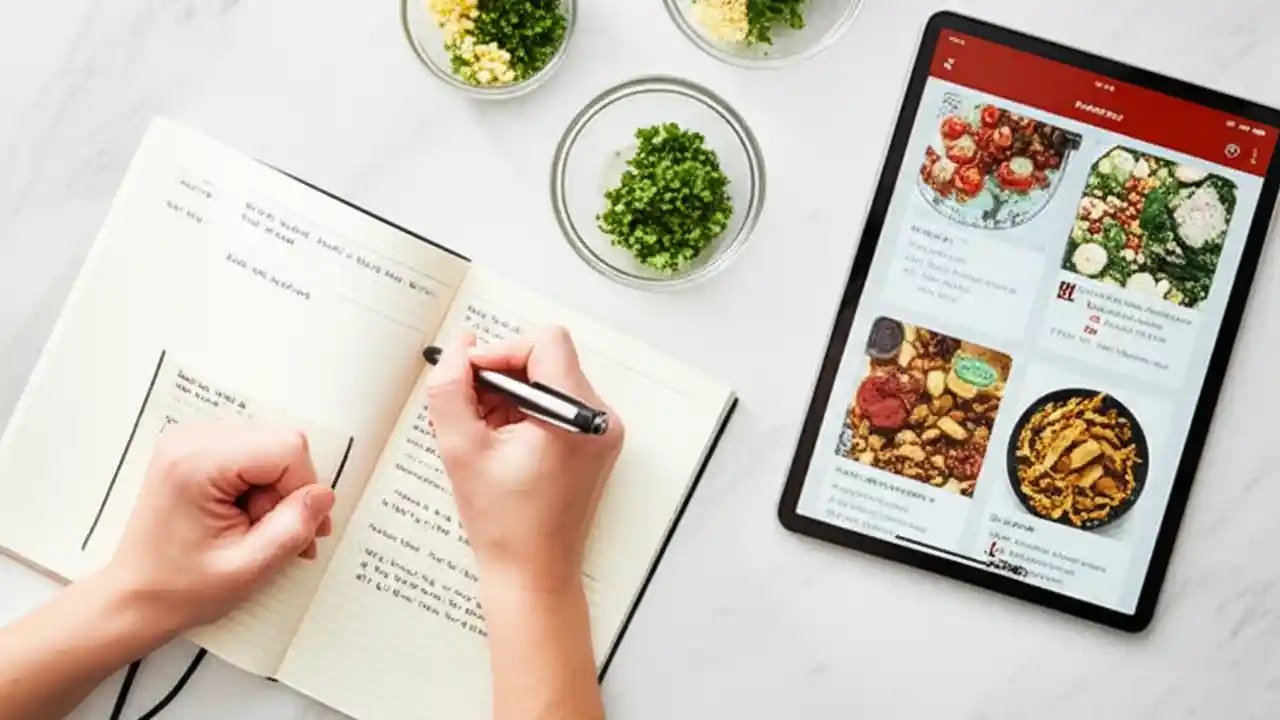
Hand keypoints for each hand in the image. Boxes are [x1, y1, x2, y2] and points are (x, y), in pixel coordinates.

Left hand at [104, 421, 334, 634]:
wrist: (134, 597)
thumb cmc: (179, 589)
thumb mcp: (247, 569)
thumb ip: (292, 529)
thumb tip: (324, 495)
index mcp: (196, 463)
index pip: (287, 448)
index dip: (303, 489)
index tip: (296, 529)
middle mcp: (191, 440)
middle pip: (280, 442)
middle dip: (290, 490)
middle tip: (278, 534)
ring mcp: (191, 440)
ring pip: (271, 446)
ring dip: (277, 490)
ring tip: (259, 529)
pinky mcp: (196, 449)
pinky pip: (253, 452)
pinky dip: (262, 485)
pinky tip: (248, 516)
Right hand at [426, 327, 623, 593]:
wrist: (533, 574)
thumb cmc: (504, 524)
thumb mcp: (461, 448)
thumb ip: (451, 387)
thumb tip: (460, 345)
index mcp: (578, 416)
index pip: (545, 342)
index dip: (500, 352)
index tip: (471, 379)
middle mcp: (600, 418)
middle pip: (547, 360)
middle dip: (501, 379)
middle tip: (472, 415)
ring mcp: (601, 432)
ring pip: (549, 382)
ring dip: (510, 398)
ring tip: (486, 439)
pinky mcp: (594, 444)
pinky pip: (557, 405)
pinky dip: (526, 414)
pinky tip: (504, 447)